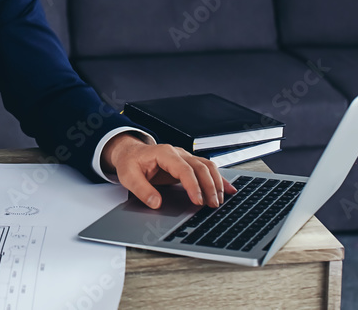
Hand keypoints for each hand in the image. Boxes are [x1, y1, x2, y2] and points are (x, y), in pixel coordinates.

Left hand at [101, 133, 236, 208]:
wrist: (130, 153)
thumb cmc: (130, 162)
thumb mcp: (128, 176)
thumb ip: (142, 190)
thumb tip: (156, 203)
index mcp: (163, 153)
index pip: (183, 168)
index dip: (192, 185)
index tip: (197, 200)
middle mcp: (177, 153)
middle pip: (200, 167)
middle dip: (209, 186)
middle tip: (212, 205)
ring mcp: (184, 157)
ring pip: (207, 166)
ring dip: (216, 183)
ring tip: (220, 201)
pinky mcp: (188, 164)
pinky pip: (207, 169)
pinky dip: (219, 179)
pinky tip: (229, 189)